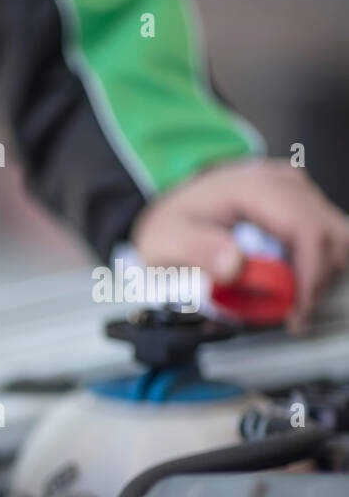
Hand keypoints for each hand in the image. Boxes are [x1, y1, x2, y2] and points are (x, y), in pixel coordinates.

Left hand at [131, 159, 348, 331]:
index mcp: (253, 186)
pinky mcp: (300, 205)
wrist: (170, 212)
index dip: (310, 274)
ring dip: (320, 273)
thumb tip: (234, 266)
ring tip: (289, 300)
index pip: (305, 228)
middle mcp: (282, 183)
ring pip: (335, 237)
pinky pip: (325, 238)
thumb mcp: (165, 241)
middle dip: (317, 279)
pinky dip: (315, 265)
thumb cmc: (170, 225)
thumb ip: (196, 252)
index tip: (297, 310)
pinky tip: (290, 284)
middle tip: (291, 313)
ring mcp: (296, 192)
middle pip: (329, 233)